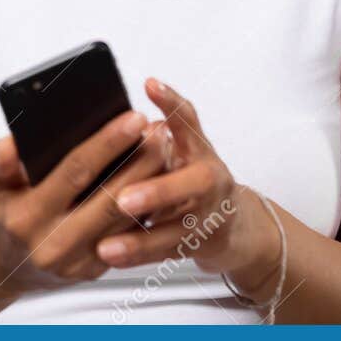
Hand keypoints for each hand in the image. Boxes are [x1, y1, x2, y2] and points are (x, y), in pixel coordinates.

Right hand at [0, 110, 173, 290]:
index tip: (133, 119)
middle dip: (142, 162)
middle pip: (111, 198)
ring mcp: (79, 262)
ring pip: (126, 219)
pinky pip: (127, 236)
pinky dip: (146, 207)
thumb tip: (15, 143)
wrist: (9, 265)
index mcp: (28, 217)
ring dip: (151, 183)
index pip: (74, 173)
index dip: (107, 144)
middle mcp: (55, 244)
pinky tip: (157, 180)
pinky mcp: (97, 270)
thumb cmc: (7, 213)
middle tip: (161, 131)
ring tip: (164, 149)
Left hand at [94, 78, 281, 291]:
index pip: (189, 120)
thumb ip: (160, 131)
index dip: (173, 103)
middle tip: (123, 199)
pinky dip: (138, 253)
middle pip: (193, 184)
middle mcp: (209, 179)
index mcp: (199, 149)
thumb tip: (128, 105)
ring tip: (106, 243)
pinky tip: (110, 254)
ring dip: (141, 237)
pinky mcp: (201, 243)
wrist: (234, 226)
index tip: (151, 86)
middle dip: (158, 192)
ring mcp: (209, 214)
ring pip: (178, 228)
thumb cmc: (193, 179)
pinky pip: (166, 251)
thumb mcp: (182, 148)